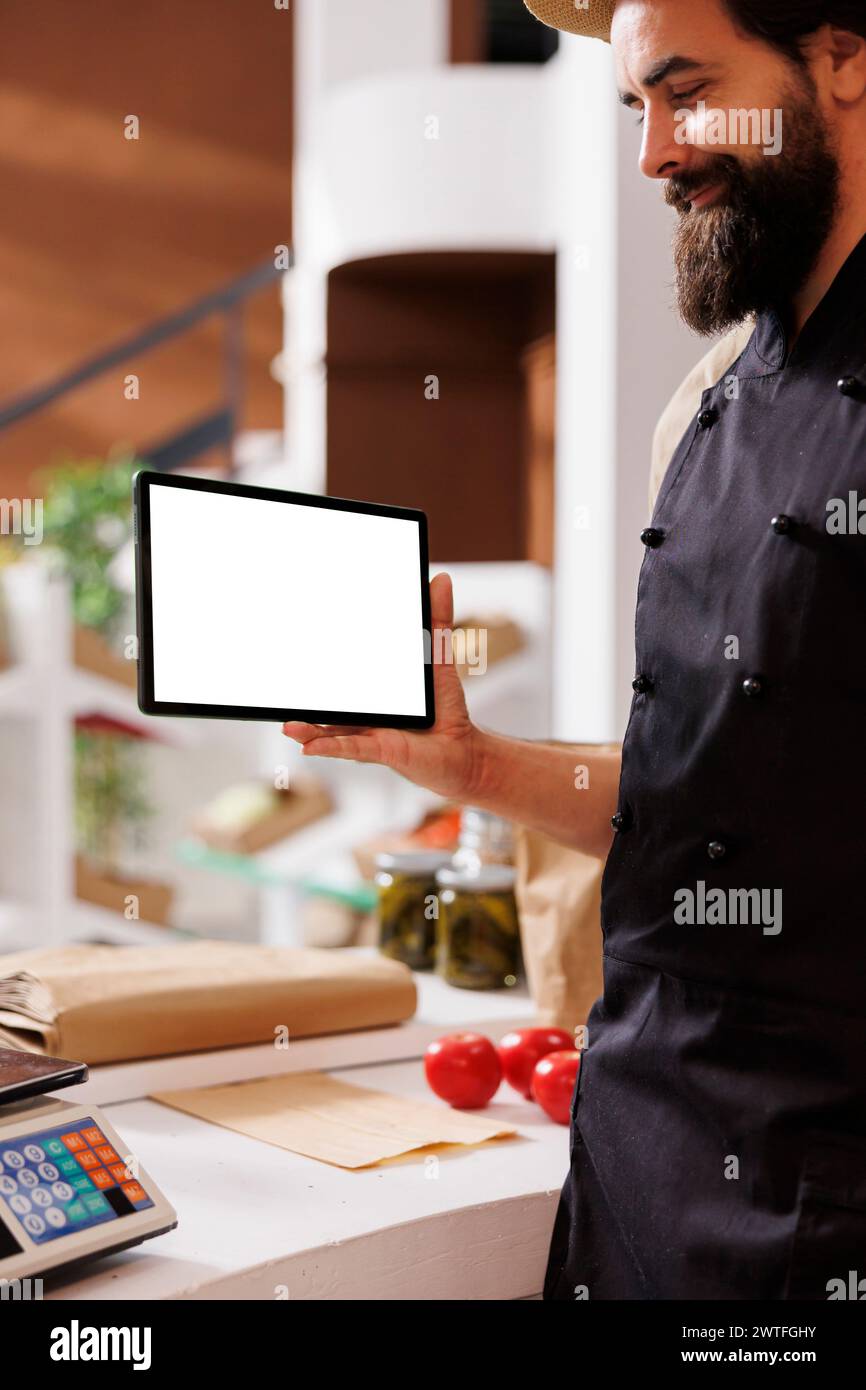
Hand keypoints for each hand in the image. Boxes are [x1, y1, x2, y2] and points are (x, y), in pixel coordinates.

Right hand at [282, 572, 482, 801]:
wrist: (466, 752)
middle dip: (301, 704)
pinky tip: (310, 746)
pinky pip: (352, 748)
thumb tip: (441, 579)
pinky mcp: (382, 750)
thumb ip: (435, 622)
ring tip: (287, 725)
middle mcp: (363, 716)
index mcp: (368, 695)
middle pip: (326, 708)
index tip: (291, 647)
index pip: (338, 678)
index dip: (315, 665)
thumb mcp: (438, 658)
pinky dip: (331, 746)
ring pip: (332, 731)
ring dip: (308, 728)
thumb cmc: (447, 710)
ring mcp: (369, 734)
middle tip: (278, 691)